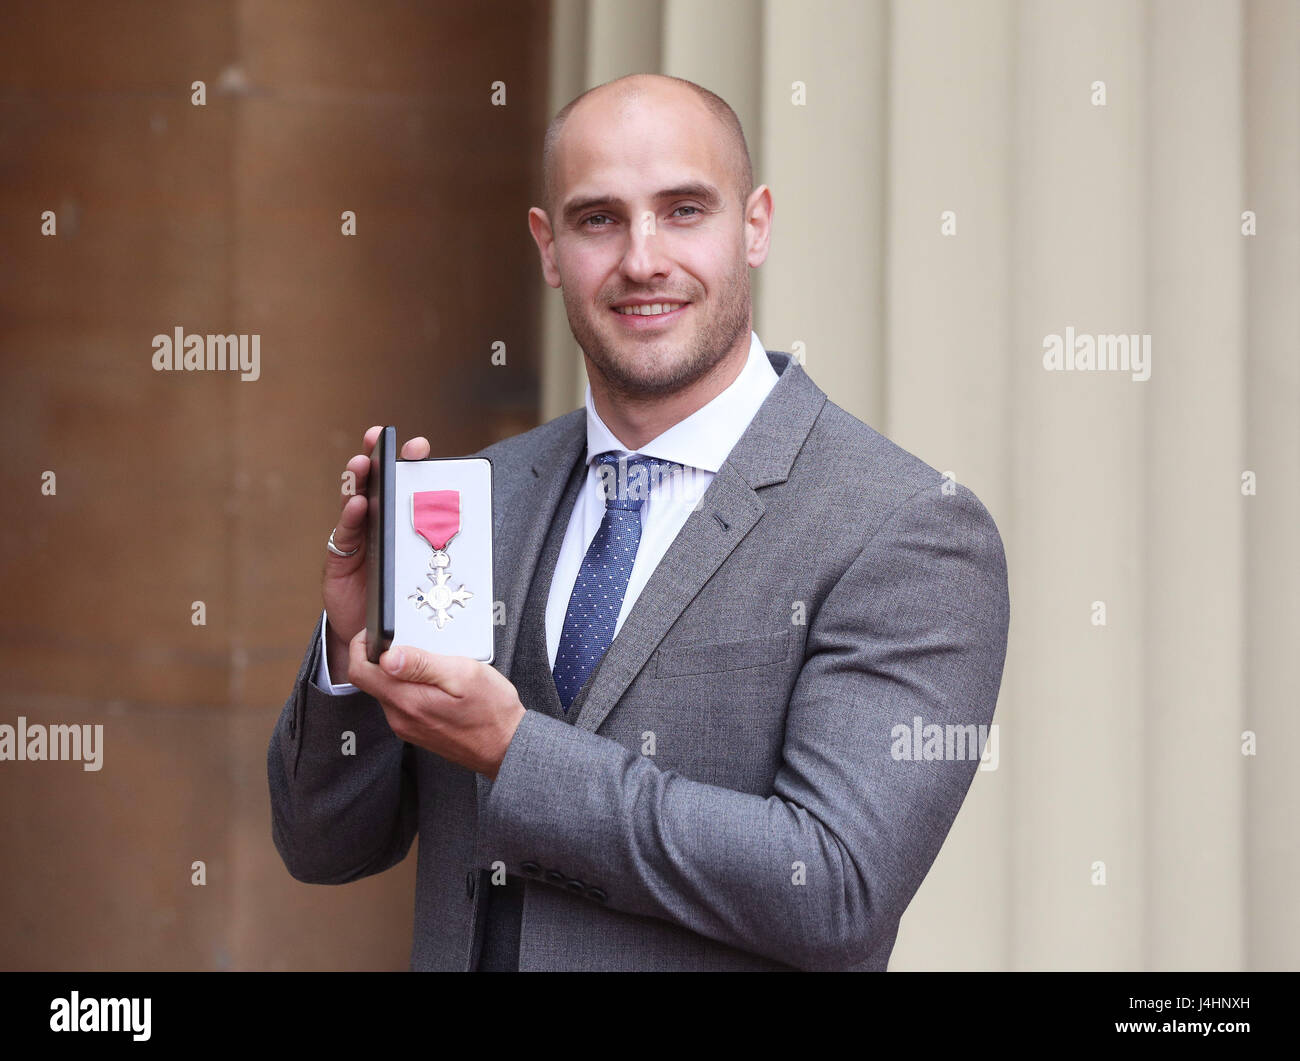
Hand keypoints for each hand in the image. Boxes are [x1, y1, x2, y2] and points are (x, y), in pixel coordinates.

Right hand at [323, 426, 429, 683]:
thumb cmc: (410, 601)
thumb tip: (474, 534)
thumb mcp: (431, 573)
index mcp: (404, 524)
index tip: (418, 445)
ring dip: (357, 479)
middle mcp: (379, 524)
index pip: (406, 487)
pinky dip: (350, 516)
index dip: (409, 463)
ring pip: (355, 501)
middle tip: (379, 436)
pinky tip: (357, 503)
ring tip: (363, 463)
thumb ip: (442, 553)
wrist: (382, 639)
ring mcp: (359, 538)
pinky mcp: (341, 556)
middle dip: (377, 456)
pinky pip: (345, 533)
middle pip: (376, 484)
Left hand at [346, 630, 525, 779]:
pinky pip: (405, 702)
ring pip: (390, 689)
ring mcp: (407, 726)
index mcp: (407, 701)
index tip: (376, 633)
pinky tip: (440, 684)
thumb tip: (388, 657)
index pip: (360, 671)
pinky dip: (415, 687)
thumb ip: (422, 664)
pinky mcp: (417, 730)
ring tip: (437, 666)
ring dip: (405, 673)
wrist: (507, 747)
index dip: (362, 646)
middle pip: (374, 679)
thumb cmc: (492, 712)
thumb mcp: (463, 675)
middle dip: (389, 656)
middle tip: (419, 645)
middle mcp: (400, 717)